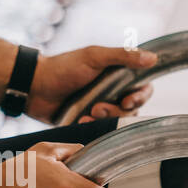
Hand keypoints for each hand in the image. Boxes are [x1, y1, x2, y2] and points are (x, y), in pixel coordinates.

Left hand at [26, 45, 156, 123]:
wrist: (34, 86)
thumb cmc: (64, 67)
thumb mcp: (94, 57)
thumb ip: (123, 56)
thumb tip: (153, 58)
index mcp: (117, 75)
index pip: (143, 88)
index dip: (141, 97)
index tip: (129, 101)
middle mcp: (112, 92)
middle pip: (132, 109)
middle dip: (117, 111)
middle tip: (98, 108)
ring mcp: (100, 108)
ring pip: (117, 121)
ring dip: (105, 119)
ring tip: (88, 114)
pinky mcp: (88, 122)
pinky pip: (100, 130)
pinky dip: (93, 127)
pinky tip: (81, 121)